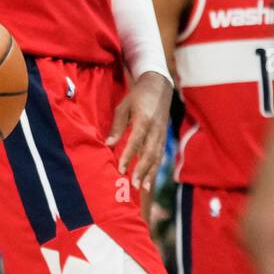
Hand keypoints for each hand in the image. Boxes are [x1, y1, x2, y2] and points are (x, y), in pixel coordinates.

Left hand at [106, 70, 171, 190]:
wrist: (159, 85)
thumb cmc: (137, 96)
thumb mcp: (123, 106)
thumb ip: (117, 126)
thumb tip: (108, 144)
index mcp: (144, 120)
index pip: (136, 141)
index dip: (128, 156)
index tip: (120, 169)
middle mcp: (156, 129)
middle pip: (149, 153)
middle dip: (142, 170)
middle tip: (134, 185)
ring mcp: (162, 133)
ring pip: (157, 156)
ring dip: (150, 173)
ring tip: (144, 188)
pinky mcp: (164, 136)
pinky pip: (160, 154)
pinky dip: (155, 168)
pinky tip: (150, 178)